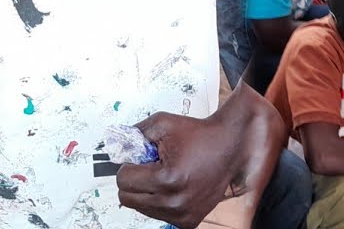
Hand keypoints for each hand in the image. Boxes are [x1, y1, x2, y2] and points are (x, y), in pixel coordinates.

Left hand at [116, 111, 245, 227]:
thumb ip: (133, 135)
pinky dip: (159, 200)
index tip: (139, 158)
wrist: (228, 146)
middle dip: (134, 179)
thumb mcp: (161, 124)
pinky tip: (173, 185)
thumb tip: (115, 147)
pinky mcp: (189, 221)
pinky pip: (157, 214)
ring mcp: (183, 215)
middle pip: (127, 199)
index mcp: (168, 179)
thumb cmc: (199, 135)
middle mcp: (176, 202)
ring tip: (166, 174)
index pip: (123, 181)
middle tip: (150, 166)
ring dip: (147, 191)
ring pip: (140, 209)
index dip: (128, 165)